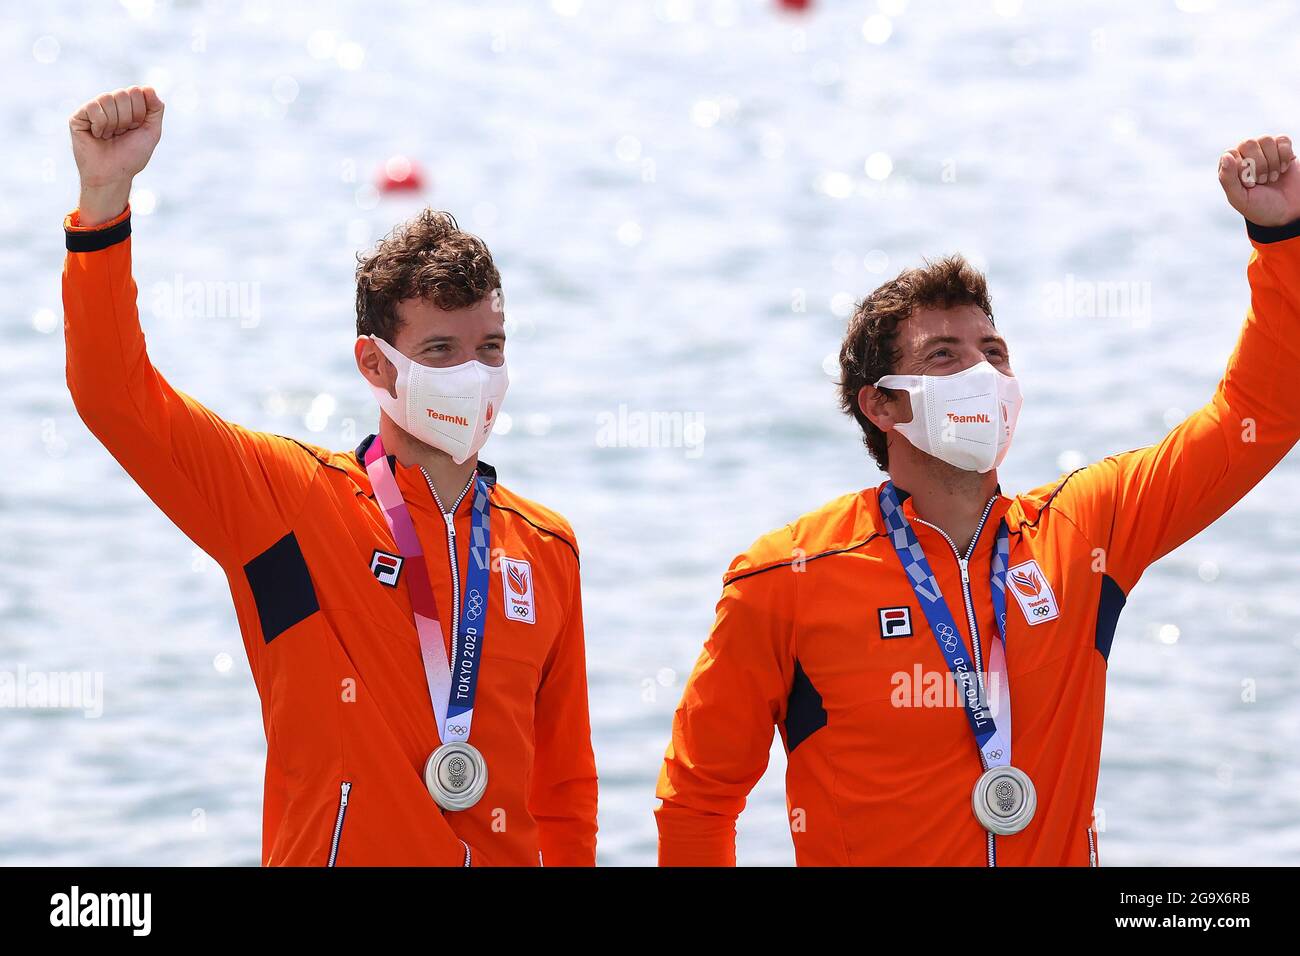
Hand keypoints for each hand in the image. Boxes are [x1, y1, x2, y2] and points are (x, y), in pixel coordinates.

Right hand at [68, 86, 163, 225]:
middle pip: (123, 94)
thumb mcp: (152, 132)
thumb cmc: (132, 155)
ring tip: (109, 136)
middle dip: (128, 119)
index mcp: (127, 105)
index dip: (140, 113)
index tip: (135, 128)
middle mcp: (110, 104)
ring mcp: (93, 109)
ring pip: (107, 99)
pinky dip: (100, 125)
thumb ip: (156, 109)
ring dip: (114, 123)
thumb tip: (148, 88)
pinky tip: (97, 135)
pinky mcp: (78, 116)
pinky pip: (94, 107)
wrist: (114, 175)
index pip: (137, 91)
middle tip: (121, 134)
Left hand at [1219, 135, 1298, 227]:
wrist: (1287, 212)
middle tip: (1263, 181)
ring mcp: (1264, 151)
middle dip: (1258, 165)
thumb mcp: (1240, 198)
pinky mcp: (1282, 149)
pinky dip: (1285, 155)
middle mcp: (1245, 155)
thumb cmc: (1260, 207)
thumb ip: (1228, 179)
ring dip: (1272, 162)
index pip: (1231, 153)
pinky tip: (1283, 168)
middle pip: (1248, 143)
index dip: (1243, 169)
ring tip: (1272, 178)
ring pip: (1265, 139)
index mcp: (1230, 167)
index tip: (1250, 184)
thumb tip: (1226, 156)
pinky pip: (1282, 140)